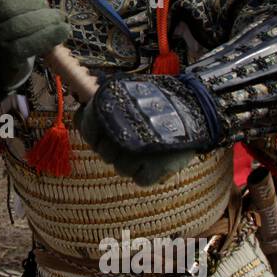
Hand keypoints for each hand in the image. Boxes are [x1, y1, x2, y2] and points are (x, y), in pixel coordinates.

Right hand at [0, 0, 69, 94]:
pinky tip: (62, 30)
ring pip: (17, 24)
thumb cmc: (10, 24)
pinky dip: (48, 36)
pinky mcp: (6, 60)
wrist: (5, 59)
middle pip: (6, 5)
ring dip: (45, 18)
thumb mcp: (7, 0)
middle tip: (49, 7)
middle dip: (34, 3)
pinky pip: (26, 45)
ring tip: (58, 18)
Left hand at [78, 105, 197, 186]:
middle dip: (113, 150)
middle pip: (104, 153)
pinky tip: (156, 160)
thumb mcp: (127, 96)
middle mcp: (123, 131)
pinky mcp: (158, 168)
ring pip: (121, 169)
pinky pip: (140, 181)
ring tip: (147, 150)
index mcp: (113, 108)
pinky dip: (147, 174)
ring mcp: (140, 152)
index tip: (103, 134)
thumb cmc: (157, 105)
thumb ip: (103, 107)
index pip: (87, 127)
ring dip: (131, 163)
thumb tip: (79, 116)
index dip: (92, 133)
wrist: (196, 109)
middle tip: (130, 142)